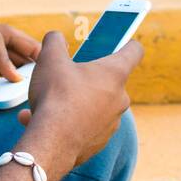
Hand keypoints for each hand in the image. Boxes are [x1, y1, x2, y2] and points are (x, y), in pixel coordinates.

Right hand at [15, 31, 143, 168]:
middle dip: (89, 77)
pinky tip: (46, 121)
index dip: (127, 43)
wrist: (52, 142)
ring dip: (77, 102)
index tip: (120, 42)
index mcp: (114, 73)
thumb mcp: (50, 58)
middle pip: (110, 80)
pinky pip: (87, 126)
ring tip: (49, 103)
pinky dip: (71, 122)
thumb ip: (54, 41)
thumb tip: (56, 38)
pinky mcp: (100, 142)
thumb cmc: (55, 96)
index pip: (134, 51)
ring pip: (96, 105)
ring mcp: (112, 122)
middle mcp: (120, 98)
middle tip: (67, 76)